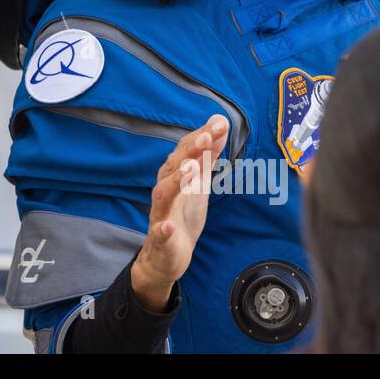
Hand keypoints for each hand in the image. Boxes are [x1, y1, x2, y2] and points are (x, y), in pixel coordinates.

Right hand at [130, 115, 228, 311]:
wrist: (165, 255)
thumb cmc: (182, 215)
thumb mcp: (199, 183)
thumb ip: (207, 156)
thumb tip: (219, 125)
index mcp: (174, 176)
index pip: (186, 151)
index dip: (201, 137)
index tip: (219, 122)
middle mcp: (165, 190)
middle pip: (173, 166)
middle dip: (190, 151)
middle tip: (207, 137)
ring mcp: (161, 214)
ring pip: (164, 194)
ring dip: (177, 181)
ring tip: (191, 168)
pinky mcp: (161, 239)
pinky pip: (159, 233)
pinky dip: (163, 229)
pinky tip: (169, 226)